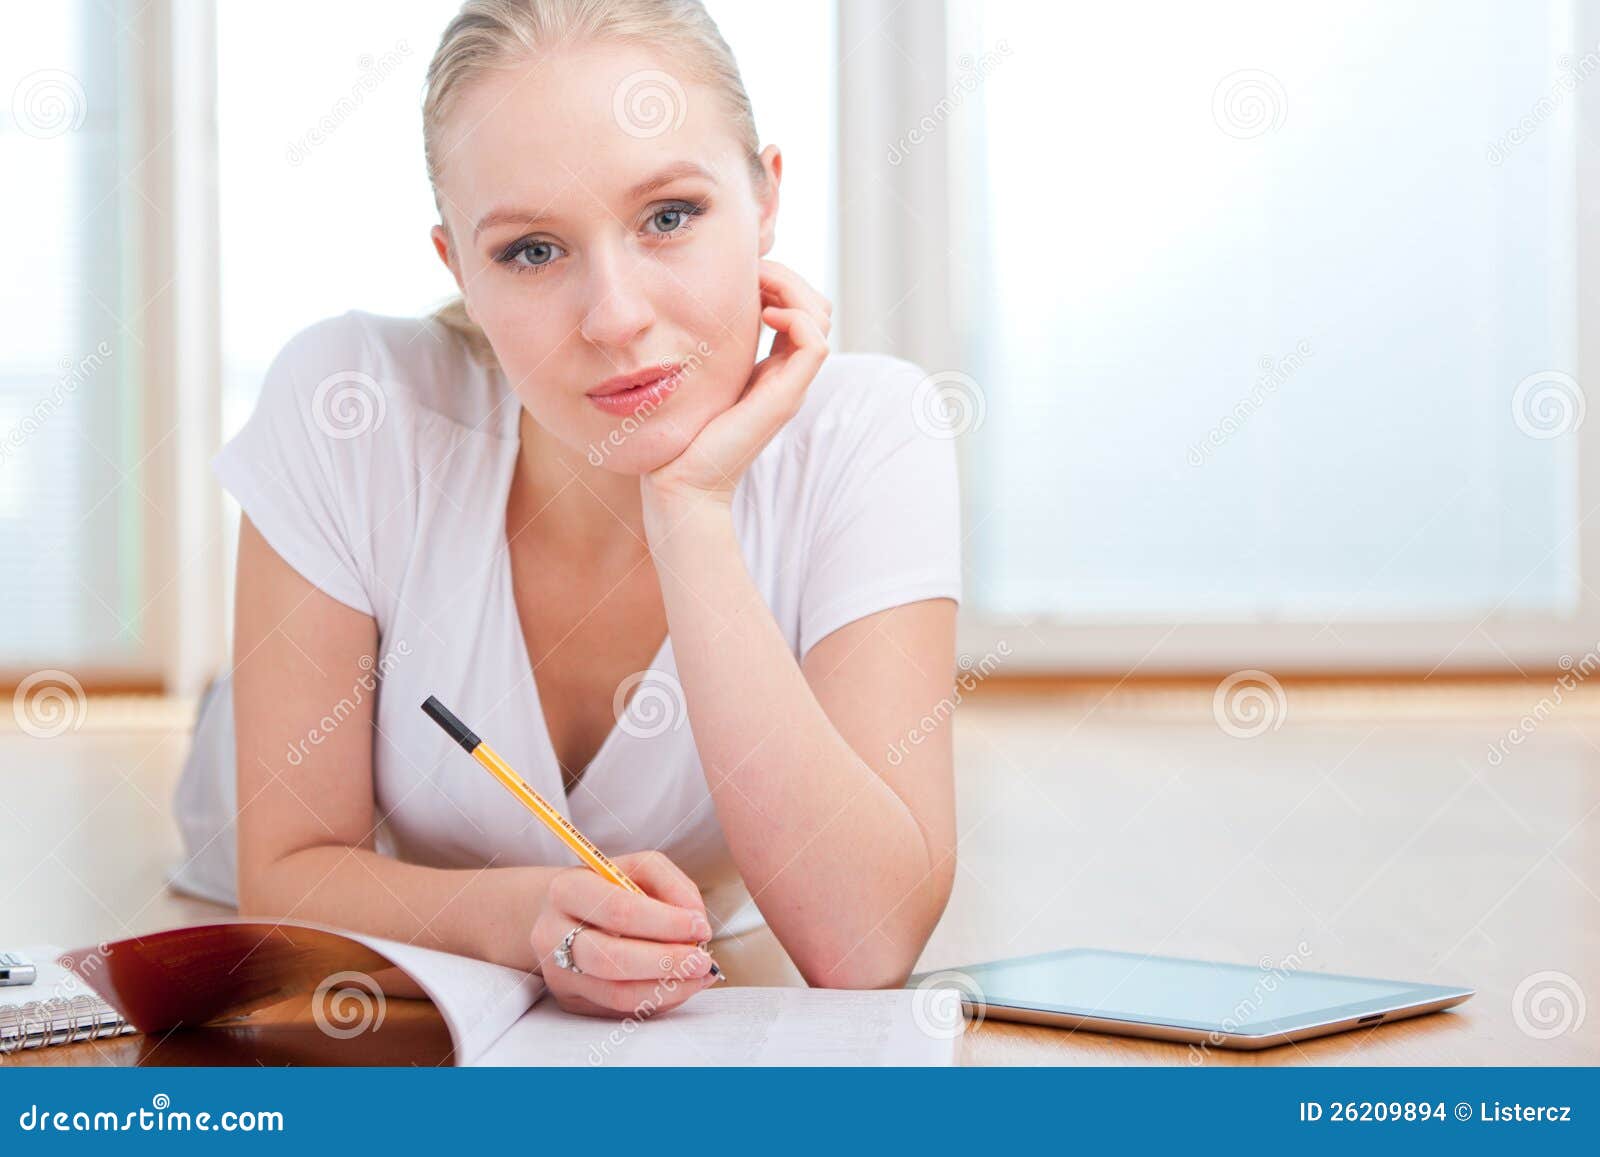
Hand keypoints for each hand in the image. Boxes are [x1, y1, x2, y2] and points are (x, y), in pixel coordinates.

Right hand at [531, 850, 719, 1017]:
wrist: (568, 912)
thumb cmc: (612, 887)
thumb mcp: (640, 868)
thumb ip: (672, 885)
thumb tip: (696, 921)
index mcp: (567, 889)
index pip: (618, 910)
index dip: (665, 922)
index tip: (701, 926)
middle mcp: (552, 933)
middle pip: (612, 959)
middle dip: (666, 962)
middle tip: (703, 961)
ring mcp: (558, 972)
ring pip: (615, 992)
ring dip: (666, 988)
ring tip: (698, 977)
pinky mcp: (570, 1000)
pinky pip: (619, 1008)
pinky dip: (656, 1000)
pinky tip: (679, 986)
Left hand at [643, 259, 830, 509]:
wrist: (680, 484)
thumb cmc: (679, 434)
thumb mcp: (695, 376)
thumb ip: (704, 348)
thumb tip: (689, 308)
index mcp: (770, 369)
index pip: (799, 309)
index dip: (778, 280)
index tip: (742, 272)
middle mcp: (786, 375)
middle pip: (817, 308)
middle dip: (788, 277)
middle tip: (751, 272)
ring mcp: (790, 386)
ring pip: (821, 318)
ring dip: (793, 289)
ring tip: (758, 287)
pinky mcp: (784, 397)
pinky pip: (816, 343)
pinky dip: (798, 317)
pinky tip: (764, 314)